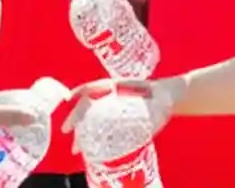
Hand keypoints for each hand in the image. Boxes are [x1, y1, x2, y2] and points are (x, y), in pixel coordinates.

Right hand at [61, 78, 179, 155]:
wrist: (167, 98)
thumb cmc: (162, 95)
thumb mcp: (159, 97)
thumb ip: (156, 103)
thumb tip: (155, 109)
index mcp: (118, 86)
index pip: (95, 87)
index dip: (80, 92)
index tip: (70, 99)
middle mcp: (111, 96)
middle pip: (88, 104)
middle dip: (76, 116)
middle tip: (67, 131)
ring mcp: (111, 107)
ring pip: (91, 117)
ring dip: (82, 131)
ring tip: (77, 148)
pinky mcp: (114, 118)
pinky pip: (99, 127)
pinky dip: (91, 137)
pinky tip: (87, 149)